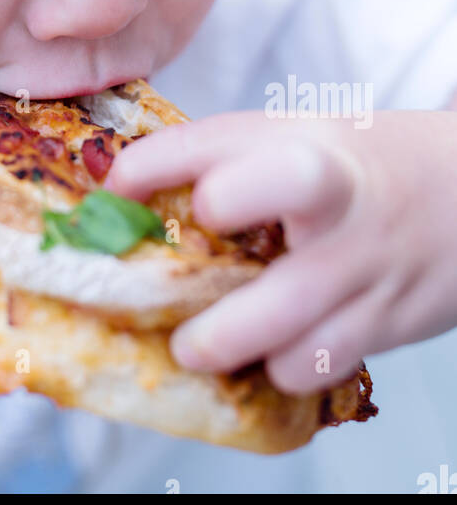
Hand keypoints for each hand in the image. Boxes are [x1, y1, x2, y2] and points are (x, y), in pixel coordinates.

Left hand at [104, 109, 456, 393]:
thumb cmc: (357, 166)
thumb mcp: (296, 137)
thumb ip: (225, 160)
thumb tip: (127, 195)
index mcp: (296, 139)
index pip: (208, 141)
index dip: (147, 168)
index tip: (115, 194)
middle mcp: (331, 195)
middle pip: (266, 201)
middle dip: (204, 225)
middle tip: (162, 293)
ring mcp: (363, 260)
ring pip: (289, 319)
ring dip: (228, 343)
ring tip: (194, 346)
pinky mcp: (388, 317)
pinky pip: (322, 362)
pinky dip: (285, 367)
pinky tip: (268, 352)